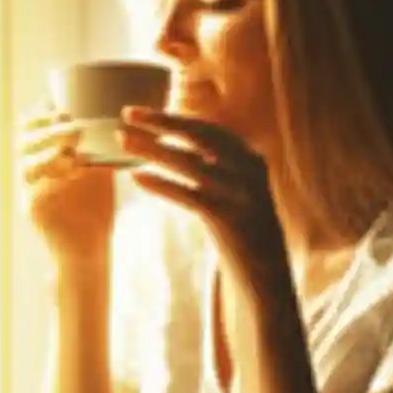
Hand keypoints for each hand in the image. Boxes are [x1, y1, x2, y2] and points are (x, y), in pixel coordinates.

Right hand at [17, 106, 117, 264]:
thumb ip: (96, 151)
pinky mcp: (33, 211)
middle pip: (25, 143)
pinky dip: (51, 180)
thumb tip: (109, 124)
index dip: (40, 116)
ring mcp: (30, 193)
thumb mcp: (98, 174)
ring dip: (49, 153)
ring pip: (26, 165)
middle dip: (48, 131)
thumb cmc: (94, 211)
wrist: (90, 249)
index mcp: (45, 159)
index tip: (59, 108)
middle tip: (74, 127)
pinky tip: (71, 174)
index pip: (31, 130)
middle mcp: (33, 174)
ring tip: (73, 152)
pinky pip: (33, 191)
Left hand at [118, 106, 289, 290]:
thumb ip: (219, 172)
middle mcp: (248, 171)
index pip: (209, 130)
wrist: (270, 279)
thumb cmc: (247, 238)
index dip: (175, 118)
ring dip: (151, 148)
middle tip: (127, 113)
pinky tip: (138, 177)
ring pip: (188, 162)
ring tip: (122, 139)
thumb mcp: (240, 196)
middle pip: (199, 136)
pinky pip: (188, 195)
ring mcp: (239, 193)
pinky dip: (161, 184)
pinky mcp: (227, 218)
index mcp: (251, 160)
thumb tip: (179, 154)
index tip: (142, 112)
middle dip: (161, 121)